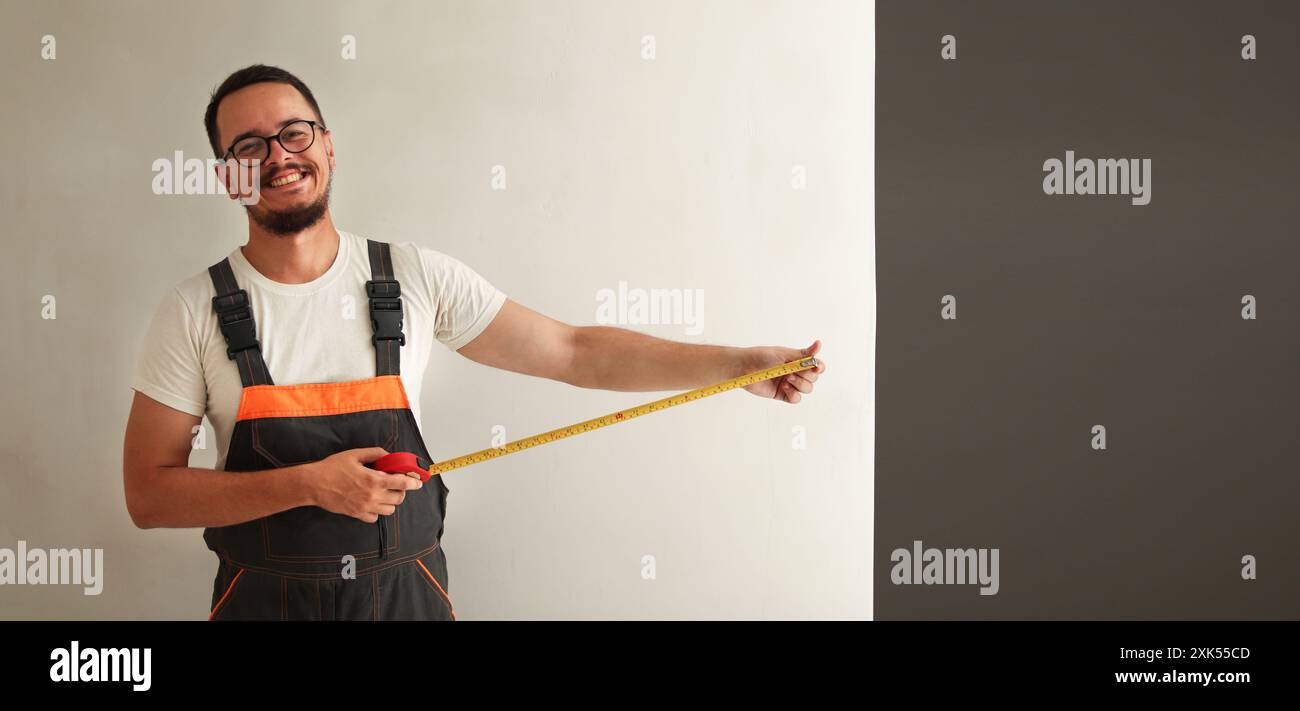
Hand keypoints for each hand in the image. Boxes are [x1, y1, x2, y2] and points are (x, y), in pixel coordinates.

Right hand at [305, 447, 424, 522]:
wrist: (313, 484)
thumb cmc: (332, 468)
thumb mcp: (355, 454)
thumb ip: (375, 453)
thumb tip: (388, 455)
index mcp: (374, 480)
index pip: (402, 483)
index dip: (414, 482)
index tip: (418, 482)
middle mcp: (372, 496)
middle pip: (399, 498)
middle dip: (401, 490)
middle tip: (395, 484)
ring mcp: (365, 507)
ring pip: (389, 510)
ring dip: (390, 501)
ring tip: (383, 493)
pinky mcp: (357, 514)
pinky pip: (375, 518)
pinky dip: (377, 511)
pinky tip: (372, 502)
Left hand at [740, 339, 825, 403]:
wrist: (743, 367)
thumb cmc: (761, 356)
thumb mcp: (783, 353)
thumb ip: (802, 353)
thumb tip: (819, 344)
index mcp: (796, 361)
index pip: (815, 365)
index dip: (819, 367)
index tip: (816, 367)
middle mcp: (795, 372)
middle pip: (813, 378)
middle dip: (806, 376)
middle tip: (792, 372)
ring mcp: (789, 384)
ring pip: (807, 389)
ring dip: (800, 384)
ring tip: (786, 379)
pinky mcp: (782, 394)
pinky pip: (796, 399)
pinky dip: (793, 394)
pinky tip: (784, 388)